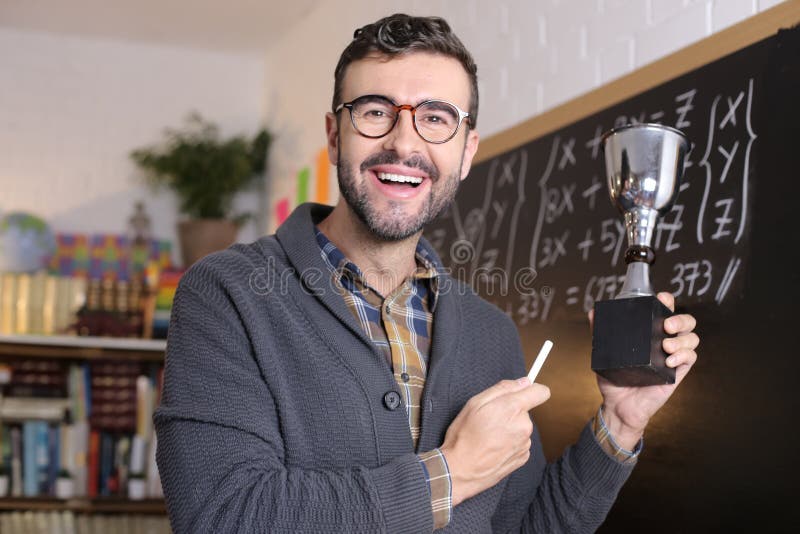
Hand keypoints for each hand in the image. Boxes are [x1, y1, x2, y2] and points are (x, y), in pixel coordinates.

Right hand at [440, 378, 550, 505]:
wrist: (461, 470)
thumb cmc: (464, 436)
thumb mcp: (475, 403)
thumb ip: (502, 389)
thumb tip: (523, 382)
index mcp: (513, 409)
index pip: (540, 392)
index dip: (531, 390)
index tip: (522, 392)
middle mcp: (524, 426)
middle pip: (525, 410)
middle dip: (510, 411)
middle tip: (489, 419)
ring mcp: (525, 444)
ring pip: (521, 427)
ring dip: (510, 428)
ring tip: (489, 436)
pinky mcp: (523, 458)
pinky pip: (520, 442)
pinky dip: (509, 443)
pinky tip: (493, 447)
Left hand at [589, 292, 698, 448]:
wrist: (618, 406)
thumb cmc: (614, 379)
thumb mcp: (605, 353)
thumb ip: (599, 333)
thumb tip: (592, 313)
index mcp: (650, 333)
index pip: (665, 311)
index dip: (668, 302)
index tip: (662, 298)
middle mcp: (664, 342)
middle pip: (686, 322)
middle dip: (680, 319)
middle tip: (666, 325)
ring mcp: (672, 357)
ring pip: (692, 338)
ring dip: (682, 339)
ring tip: (665, 346)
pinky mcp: (676, 373)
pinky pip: (690, 359)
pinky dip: (683, 356)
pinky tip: (669, 360)